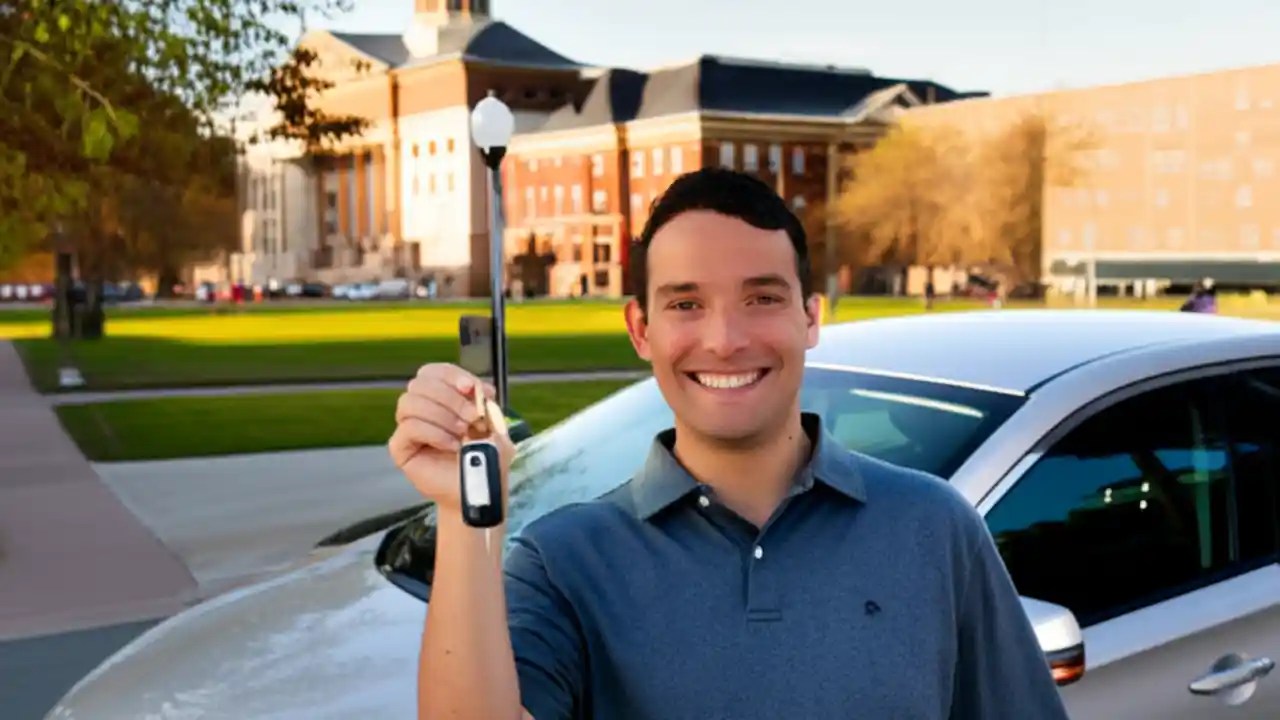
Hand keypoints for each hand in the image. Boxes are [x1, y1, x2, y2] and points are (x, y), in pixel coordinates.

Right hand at [388, 363, 514, 510]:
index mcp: (443, 397)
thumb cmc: (486, 457)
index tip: (472, 388)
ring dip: (442, 415)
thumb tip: (474, 388)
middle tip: (472, 417)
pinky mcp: (401, 448)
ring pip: (410, 402)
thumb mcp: (495, 425)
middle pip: (420, 383)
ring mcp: (409, 427)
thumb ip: (485, 403)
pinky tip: (451, 445)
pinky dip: (434, 433)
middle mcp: (422, 408)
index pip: (435, 371)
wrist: (479, 490)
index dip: (452, 375)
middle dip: (450, 397)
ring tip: (462, 433)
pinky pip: (409, 428)